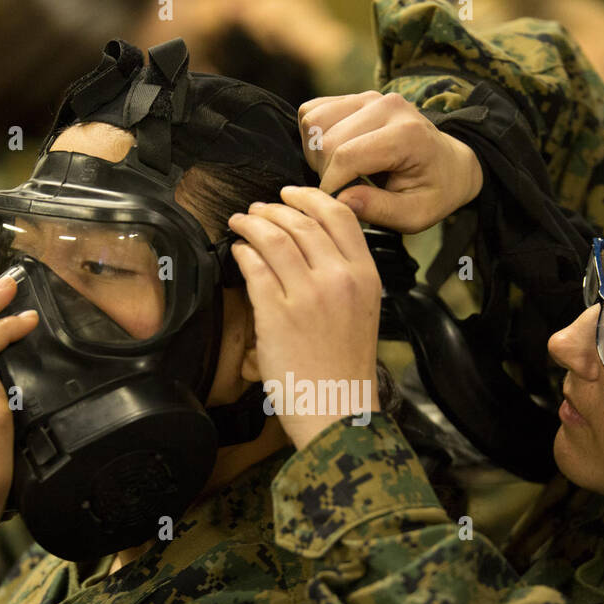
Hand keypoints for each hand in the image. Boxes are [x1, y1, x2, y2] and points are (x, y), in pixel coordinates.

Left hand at [228, 187, 380, 449]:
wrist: (336, 409)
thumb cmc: (345, 367)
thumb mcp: (362, 312)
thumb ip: (344, 276)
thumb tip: (310, 243)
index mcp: (365, 276)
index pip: (340, 216)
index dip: (310, 197)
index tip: (290, 194)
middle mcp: (339, 279)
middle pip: (302, 221)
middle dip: (274, 208)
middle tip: (257, 208)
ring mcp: (307, 295)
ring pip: (275, 237)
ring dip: (252, 222)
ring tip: (241, 222)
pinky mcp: (276, 314)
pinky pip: (254, 267)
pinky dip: (243, 252)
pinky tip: (238, 251)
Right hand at [298, 91, 482, 233]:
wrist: (449, 164)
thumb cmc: (433, 192)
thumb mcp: (416, 215)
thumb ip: (380, 210)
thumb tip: (341, 200)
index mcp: (407, 134)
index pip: (347, 156)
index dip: (330, 185)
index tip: (334, 205)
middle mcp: (387, 106)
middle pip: (326, 140)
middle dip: (325, 173)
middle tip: (345, 191)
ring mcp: (369, 97)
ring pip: (313, 122)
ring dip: (316, 154)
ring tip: (340, 173)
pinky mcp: (355, 97)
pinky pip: (312, 112)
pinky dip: (313, 138)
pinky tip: (335, 156)